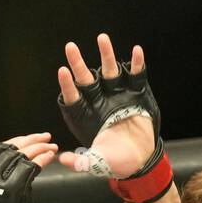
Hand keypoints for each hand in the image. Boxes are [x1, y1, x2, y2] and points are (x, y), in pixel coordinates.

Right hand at [0, 134, 56, 202]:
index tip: (32, 137)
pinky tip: (50, 156)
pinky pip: (29, 167)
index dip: (18, 140)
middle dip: (31, 140)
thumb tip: (16, 149)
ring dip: (39, 148)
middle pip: (11, 147)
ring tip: (51, 146)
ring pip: (21, 155)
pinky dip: (42, 159)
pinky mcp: (12, 188)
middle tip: (46, 137)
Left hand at [55, 34, 157, 179]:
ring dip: (106, 55)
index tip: (62, 71)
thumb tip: (63, 159)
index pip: (73, 98)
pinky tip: (136, 51)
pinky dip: (136, 64)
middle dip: (78, 64)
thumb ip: (81, 162)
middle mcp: (99, 102)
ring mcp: (117, 96)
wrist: (138, 159)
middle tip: (70, 47)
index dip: (68, 86)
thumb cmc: (114, 161)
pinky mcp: (135, 94)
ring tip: (102, 38)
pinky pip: (136, 76)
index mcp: (86, 116)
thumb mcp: (96, 164)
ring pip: (109, 72)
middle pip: (86, 80)